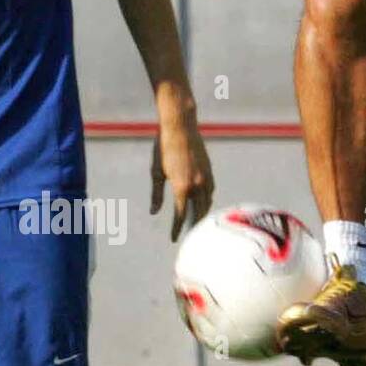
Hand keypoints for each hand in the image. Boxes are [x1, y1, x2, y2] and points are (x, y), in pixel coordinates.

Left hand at [151, 112, 214, 241]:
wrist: (180, 127)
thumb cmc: (163, 149)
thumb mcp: (156, 173)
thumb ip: (157, 195)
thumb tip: (154, 212)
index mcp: (182, 187)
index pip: (180, 215)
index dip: (177, 229)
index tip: (174, 239)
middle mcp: (196, 185)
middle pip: (198, 213)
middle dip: (193, 225)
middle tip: (189, 236)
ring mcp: (205, 177)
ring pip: (207, 202)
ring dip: (202, 213)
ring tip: (195, 222)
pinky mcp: (209, 170)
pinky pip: (211, 191)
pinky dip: (207, 200)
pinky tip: (201, 202)